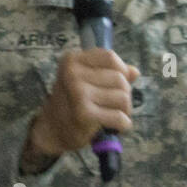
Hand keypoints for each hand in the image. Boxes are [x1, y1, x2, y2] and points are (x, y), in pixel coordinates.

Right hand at [24, 48, 139, 165]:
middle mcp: (73, 73)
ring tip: (114, 115)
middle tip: (115, 105)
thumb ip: (110, 73)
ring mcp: (78, 93)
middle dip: (124, 94)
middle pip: (120, 78)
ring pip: (123, 97)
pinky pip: (119, 116)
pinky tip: (116, 126)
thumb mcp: (86, 80)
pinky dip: (123, 124)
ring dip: (125, 110)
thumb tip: (135, 72)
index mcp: (73, 60)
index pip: (110, 57)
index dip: (122, 70)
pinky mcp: (84, 113)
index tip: (119, 82)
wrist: (51, 129)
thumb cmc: (72, 102)